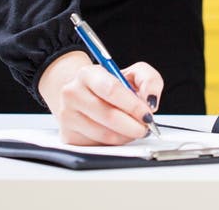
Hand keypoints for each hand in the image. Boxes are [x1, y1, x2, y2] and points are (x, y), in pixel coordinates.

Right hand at [38, 50, 163, 145]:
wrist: (83, 94)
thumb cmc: (109, 85)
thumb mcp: (132, 73)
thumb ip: (149, 80)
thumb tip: (151, 101)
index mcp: (87, 74)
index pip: (111, 90)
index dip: (132, 105)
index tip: (147, 113)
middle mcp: (73, 93)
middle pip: (108, 115)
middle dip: (133, 125)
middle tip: (146, 127)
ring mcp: (68, 116)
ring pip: (104, 134)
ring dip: (126, 136)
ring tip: (134, 129)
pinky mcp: (69, 136)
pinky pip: (98, 146)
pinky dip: (115, 143)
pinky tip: (119, 133)